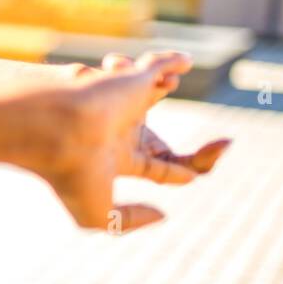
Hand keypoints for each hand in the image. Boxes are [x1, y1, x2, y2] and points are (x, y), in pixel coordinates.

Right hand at [33, 51, 231, 232]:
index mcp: (114, 160)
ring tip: (168, 84)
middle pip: (160, 140)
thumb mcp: (100, 217)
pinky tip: (185, 63)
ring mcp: (124, 104)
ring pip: (151, 90)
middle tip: (224, 146)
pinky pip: (156, 65)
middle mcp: (118, 131)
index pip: (155, 166)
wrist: (58, 133)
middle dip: (198, 151)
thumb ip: (130, 221)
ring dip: (162, 84)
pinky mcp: (131, 78)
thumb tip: (163, 214)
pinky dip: (171, 62)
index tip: (193, 179)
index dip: (180, 172)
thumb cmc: (72, 174)